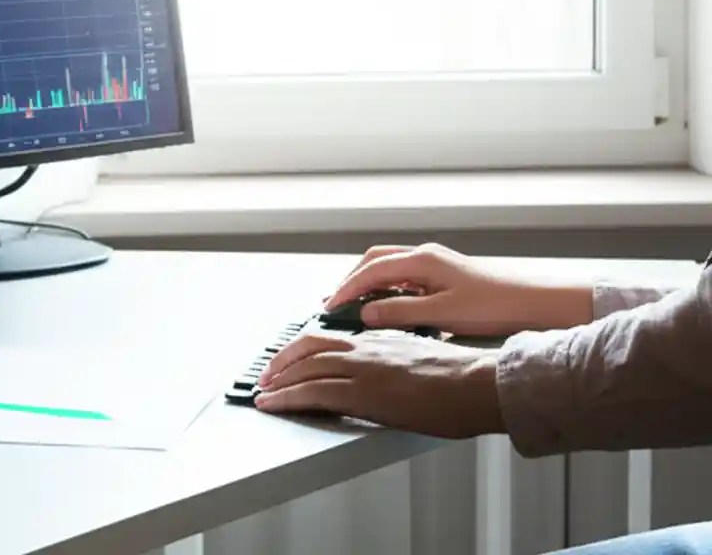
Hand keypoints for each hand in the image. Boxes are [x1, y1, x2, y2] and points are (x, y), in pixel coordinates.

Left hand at [254, 330, 504, 438]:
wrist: (479, 384)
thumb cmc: (462, 378)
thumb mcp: (421, 358)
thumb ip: (396, 360)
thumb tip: (387, 373)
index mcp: (378, 341)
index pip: (327, 337)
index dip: (301, 347)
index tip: (288, 358)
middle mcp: (365, 350)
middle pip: (308, 347)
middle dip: (281, 362)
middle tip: (266, 375)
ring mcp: (362, 370)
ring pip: (305, 369)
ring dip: (278, 381)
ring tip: (263, 393)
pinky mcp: (363, 394)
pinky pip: (313, 393)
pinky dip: (286, 398)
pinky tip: (272, 405)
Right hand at [324, 243, 593, 335]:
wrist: (534, 302)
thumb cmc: (493, 306)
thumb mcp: (442, 314)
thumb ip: (400, 313)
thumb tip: (365, 315)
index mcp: (422, 260)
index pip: (371, 271)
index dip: (346, 289)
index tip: (329, 307)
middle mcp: (424, 255)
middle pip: (374, 261)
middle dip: (351, 281)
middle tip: (334, 304)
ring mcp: (434, 263)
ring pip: (388, 267)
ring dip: (367, 284)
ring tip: (351, 305)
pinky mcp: (442, 274)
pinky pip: (403, 276)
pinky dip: (385, 288)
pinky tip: (383, 306)